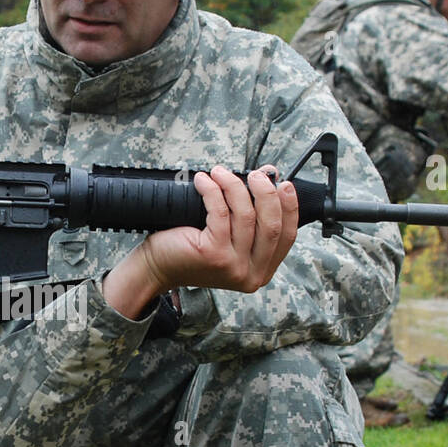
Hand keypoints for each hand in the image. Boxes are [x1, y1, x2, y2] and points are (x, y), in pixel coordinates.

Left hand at [103, 165, 298, 318]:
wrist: (158, 266)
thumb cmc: (192, 248)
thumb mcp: (230, 235)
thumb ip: (252, 214)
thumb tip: (270, 176)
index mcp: (262, 270)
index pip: (287, 236)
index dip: (289, 207)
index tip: (283, 183)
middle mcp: (252, 273)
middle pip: (272, 225)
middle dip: (266, 193)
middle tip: (254, 174)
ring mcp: (234, 266)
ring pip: (246, 215)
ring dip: (234, 186)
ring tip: (220, 173)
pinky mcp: (213, 254)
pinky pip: (220, 212)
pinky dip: (213, 191)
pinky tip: (204, 181)